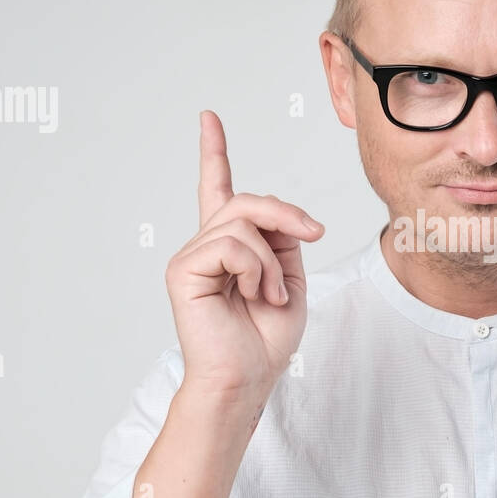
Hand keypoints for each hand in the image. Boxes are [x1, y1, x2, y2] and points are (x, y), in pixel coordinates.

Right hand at [164, 110, 324, 396]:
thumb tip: (280, 214)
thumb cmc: (265, 339)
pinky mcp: (183, 269)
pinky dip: (257, 270)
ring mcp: (191, 255)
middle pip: (247, 201)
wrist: (248, 379)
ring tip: (270, 295)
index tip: (208, 118)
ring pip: (244, 224)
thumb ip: (283, 238)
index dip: (214, 152)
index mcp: (229, 247)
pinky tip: (255, 295)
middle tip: (313, 235)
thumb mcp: (290, 277)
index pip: (218, 190)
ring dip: (272, 262)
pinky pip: (233, 244)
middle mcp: (206, 245)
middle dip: (287, 215)